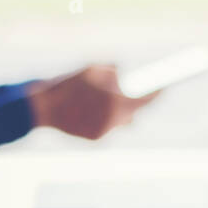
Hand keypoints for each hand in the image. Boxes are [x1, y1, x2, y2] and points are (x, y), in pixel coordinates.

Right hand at [27, 65, 155, 139]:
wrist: (44, 108)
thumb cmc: (68, 84)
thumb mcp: (92, 69)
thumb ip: (113, 70)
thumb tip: (124, 73)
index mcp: (116, 100)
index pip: (146, 99)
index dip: (156, 93)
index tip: (163, 87)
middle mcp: (114, 119)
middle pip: (135, 112)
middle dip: (137, 103)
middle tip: (139, 93)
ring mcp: (105, 130)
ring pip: (122, 121)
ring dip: (121, 112)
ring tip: (111, 101)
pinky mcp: (97, 138)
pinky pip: (108, 126)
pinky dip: (105, 119)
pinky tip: (94, 111)